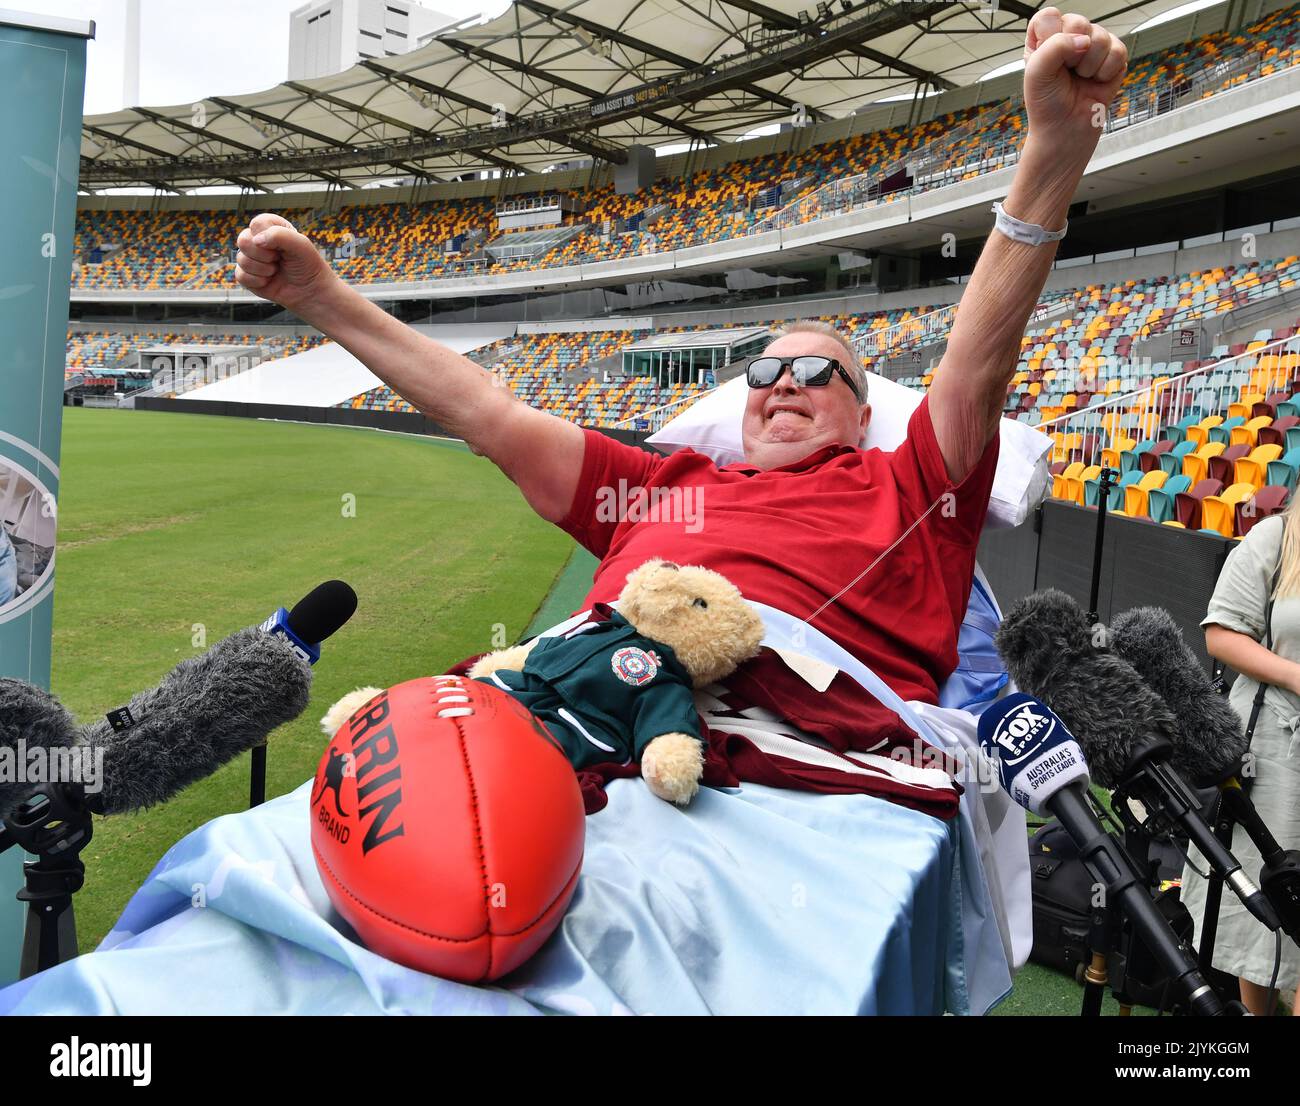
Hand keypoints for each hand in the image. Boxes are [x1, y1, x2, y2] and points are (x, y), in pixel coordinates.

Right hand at [234, 212, 337, 314]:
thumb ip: (279, 235)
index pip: (257, 224)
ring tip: (276, 270)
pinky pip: (240, 276)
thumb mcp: (301, 245)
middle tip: (279, 259)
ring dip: (264, 269)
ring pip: (241, 260)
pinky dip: (258, 281)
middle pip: (243, 240)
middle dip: (264, 255)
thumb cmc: (307, 266)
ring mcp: (251, 258)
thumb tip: (256, 241)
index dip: (269, 237)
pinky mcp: (247, 276)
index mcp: (270, 227)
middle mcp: (258, 241)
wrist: (310, 291)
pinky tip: (269, 281)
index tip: (283, 247)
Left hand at [1023, 8, 1127, 154]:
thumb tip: (1084, 40)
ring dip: (1089, 66)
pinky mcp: (1113, 56)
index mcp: (1043, 38)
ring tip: (1081, 79)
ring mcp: (1092, 45)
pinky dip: (1106, 72)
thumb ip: (1054, 47)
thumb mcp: (1036, 74)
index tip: (1048, 60)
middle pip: (1078, 21)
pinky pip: (1118, 51)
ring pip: (1100, 36)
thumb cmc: (1047, 104)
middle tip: (1067, 73)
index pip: (1049, 16)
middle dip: (1072, 54)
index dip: (1051, 37)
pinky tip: (1095, 81)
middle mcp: (1068, 37)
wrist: (1066, 130)